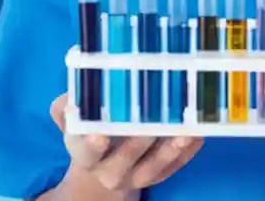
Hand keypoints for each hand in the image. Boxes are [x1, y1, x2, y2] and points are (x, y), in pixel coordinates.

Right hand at [49, 93, 203, 191]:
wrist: (103, 166)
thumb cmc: (88, 131)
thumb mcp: (72, 121)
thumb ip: (66, 106)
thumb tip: (75, 89)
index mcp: (85, 155)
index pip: (86, 152)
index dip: (93, 145)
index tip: (100, 133)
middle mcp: (110, 170)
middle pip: (125, 159)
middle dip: (139, 141)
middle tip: (152, 122)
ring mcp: (137, 176)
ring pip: (155, 166)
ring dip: (170, 149)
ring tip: (185, 131)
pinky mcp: (159, 175)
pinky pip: (175, 167)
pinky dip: (187, 151)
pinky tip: (197, 133)